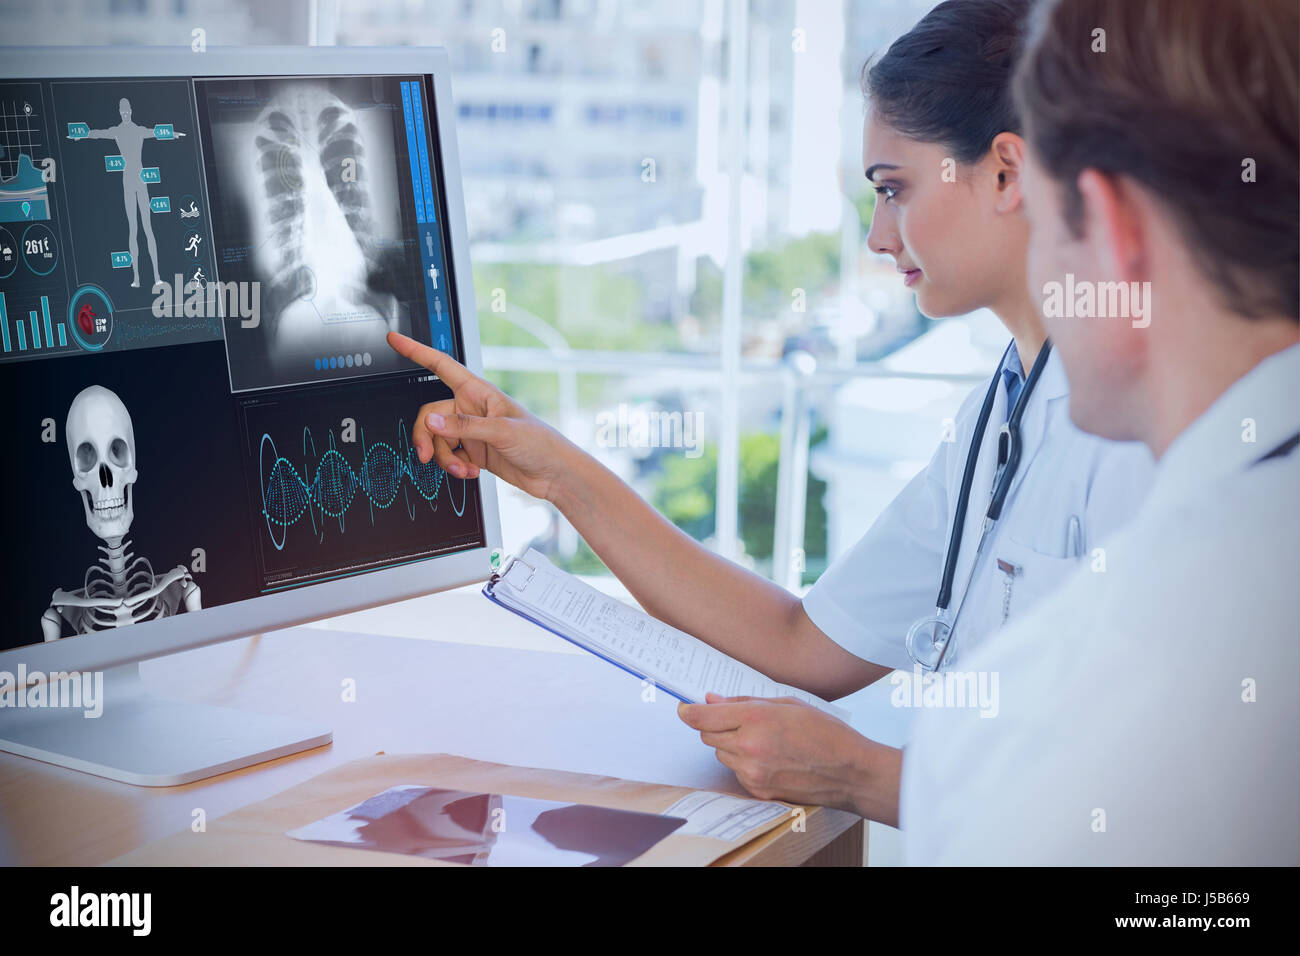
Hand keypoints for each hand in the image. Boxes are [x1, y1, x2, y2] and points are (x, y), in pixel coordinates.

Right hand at [387, 331, 572, 501]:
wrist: (553, 474)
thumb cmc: (540, 443)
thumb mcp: (502, 431)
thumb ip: (464, 427)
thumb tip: (433, 423)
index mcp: (479, 392)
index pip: (441, 366)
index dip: (416, 351)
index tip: (395, 339)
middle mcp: (471, 409)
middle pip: (430, 415)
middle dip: (427, 437)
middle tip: (426, 455)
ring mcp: (471, 432)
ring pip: (438, 440)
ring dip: (444, 458)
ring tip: (463, 469)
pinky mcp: (474, 452)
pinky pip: (449, 457)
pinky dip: (455, 467)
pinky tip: (471, 473)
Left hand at [677, 692, 899, 823]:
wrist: (850, 772)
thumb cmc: (825, 732)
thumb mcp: (787, 704)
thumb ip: (745, 702)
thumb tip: (712, 699)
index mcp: (756, 719)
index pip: (704, 717)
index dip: (689, 711)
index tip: (684, 708)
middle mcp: (749, 747)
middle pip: (708, 736)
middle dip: (715, 725)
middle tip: (737, 721)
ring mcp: (752, 772)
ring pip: (721, 754)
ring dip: (731, 744)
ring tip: (763, 740)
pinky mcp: (758, 790)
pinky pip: (737, 772)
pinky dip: (744, 763)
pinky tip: (771, 757)